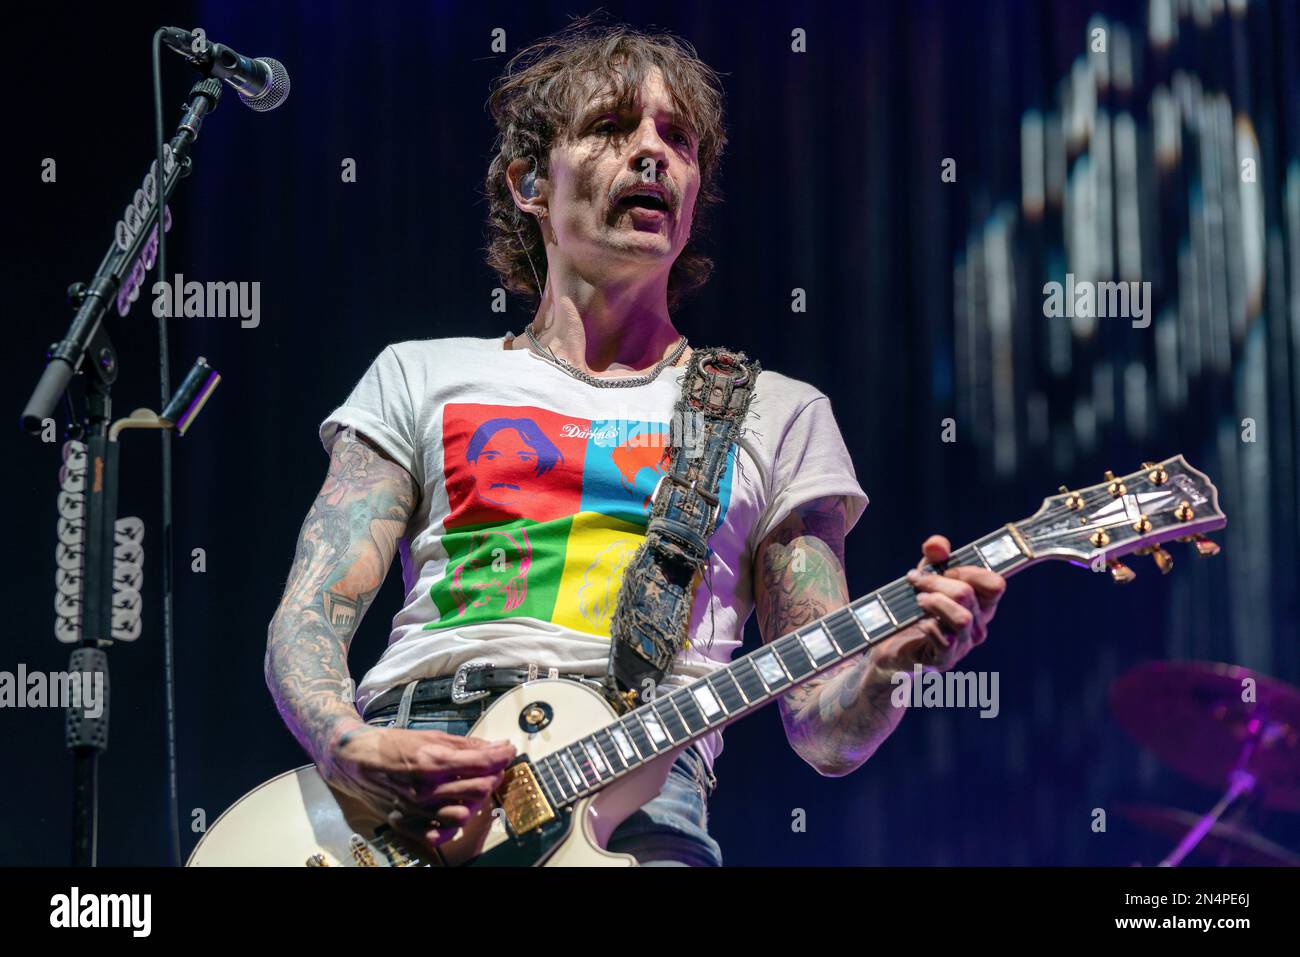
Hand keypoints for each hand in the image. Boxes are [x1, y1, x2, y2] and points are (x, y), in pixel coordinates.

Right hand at [321, 719, 516, 847]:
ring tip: (475, 785)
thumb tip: (495, 747)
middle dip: (494, 774)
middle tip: (494, 765)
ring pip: (465, 813)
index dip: (502, 755)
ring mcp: (416, 810)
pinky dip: (453, 825)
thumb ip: (465, 745)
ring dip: (477, 799)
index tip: (508, 750)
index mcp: (432, 761)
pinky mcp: (407, 823)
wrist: (355, 760)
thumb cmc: (392, 744)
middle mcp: (426, 790)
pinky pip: (440, 834)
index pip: (482, 763)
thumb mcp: (430, 735)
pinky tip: (455, 809)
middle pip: (479, 789)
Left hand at [869, 534, 1005, 673]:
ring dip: (935, 602)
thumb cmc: (918, 608)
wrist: (894, 644)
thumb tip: (937, 544)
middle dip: (937, 581)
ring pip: (961, 618)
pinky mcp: (945, 660)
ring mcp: (964, 645)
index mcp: (981, 604)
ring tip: (919, 599)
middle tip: (915, 579)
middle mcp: (978, 625)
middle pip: (967, 594)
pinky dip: (929, 624)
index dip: (969, 570)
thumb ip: (935, 556)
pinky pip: (944, 640)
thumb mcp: (927, 576)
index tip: (944, 568)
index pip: (995, 584)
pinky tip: (918, 620)